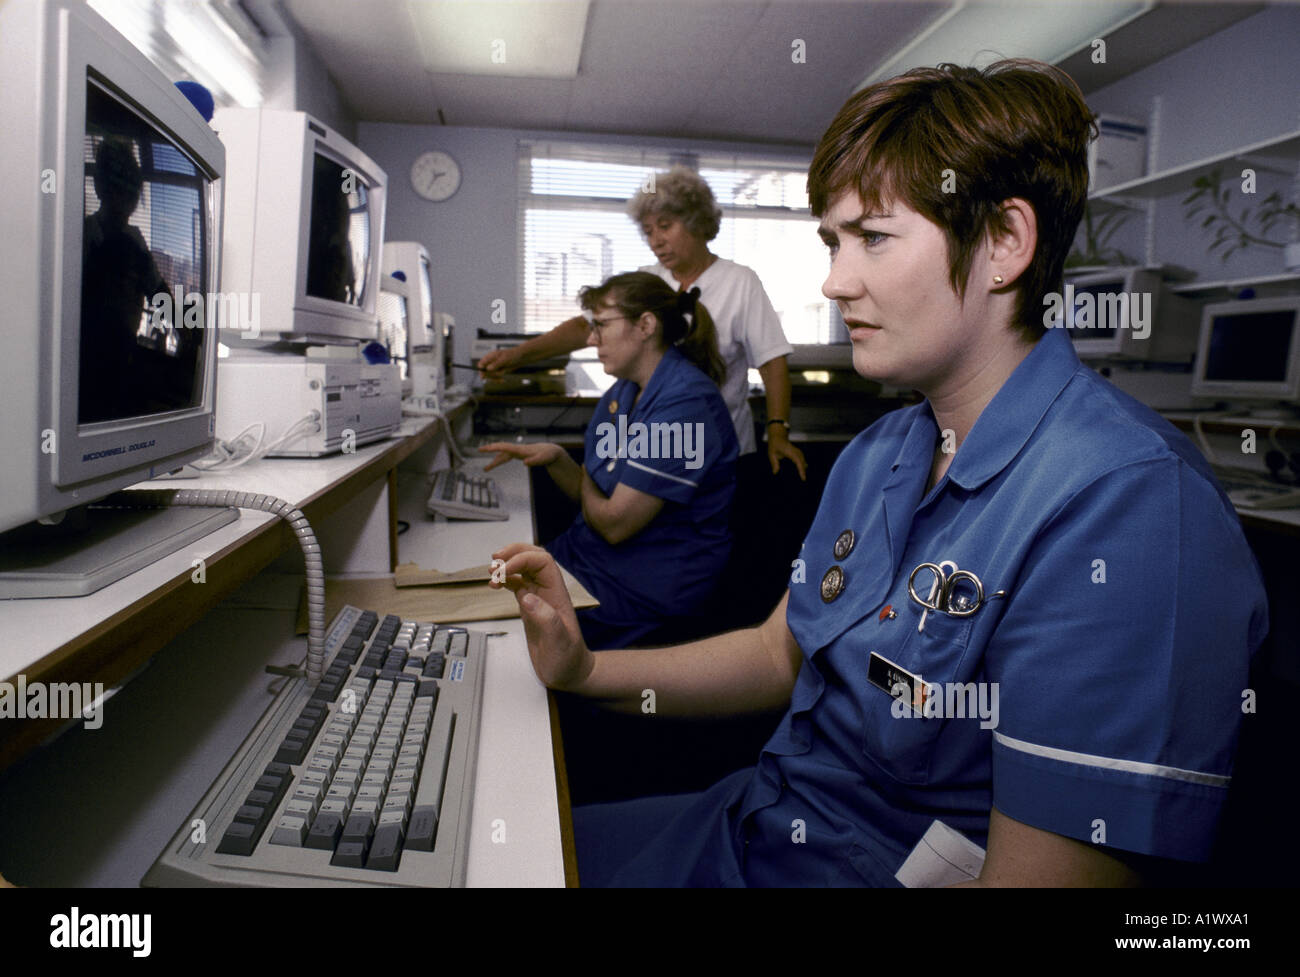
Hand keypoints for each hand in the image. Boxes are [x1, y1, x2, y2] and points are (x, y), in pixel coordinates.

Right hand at [477, 347, 520, 377]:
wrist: (521, 358)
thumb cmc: (512, 355)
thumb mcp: (504, 359)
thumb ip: (496, 364)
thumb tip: (488, 368)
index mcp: (490, 357)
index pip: (481, 364)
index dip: (481, 370)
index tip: (483, 376)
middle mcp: (490, 362)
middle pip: (484, 372)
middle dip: (490, 375)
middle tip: (497, 376)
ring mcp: (494, 368)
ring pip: (489, 376)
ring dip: (495, 378)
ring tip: (502, 376)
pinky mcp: (498, 372)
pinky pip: (495, 378)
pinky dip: (498, 380)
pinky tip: (502, 381)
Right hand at [479, 441, 564, 471]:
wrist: (551, 451)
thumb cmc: (548, 455)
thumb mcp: (543, 459)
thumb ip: (535, 461)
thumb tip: (525, 463)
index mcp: (521, 450)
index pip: (506, 447)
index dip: (496, 447)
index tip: (487, 448)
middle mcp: (517, 449)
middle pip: (501, 448)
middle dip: (490, 449)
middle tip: (479, 450)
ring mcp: (517, 452)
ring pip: (502, 455)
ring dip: (493, 461)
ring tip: (485, 469)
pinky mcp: (518, 455)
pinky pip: (505, 457)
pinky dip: (499, 460)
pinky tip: (494, 464)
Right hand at [489, 543, 592, 690]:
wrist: (568, 673)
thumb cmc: (566, 660)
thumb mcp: (559, 643)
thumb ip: (547, 620)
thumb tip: (527, 596)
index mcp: (557, 594)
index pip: (542, 562)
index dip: (522, 558)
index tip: (504, 570)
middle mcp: (548, 592)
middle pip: (534, 558)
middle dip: (514, 553)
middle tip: (494, 560)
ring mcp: (538, 598)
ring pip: (524, 569)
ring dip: (507, 564)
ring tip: (490, 572)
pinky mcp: (529, 607)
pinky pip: (517, 584)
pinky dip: (504, 580)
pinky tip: (495, 584)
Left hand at [767, 428, 806, 479]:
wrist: (778, 436)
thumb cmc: (774, 445)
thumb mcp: (771, 454)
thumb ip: (774, 463)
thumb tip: (775, 472)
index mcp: (789, 452)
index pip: (798, 461)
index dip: (801, 469)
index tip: (803, 476)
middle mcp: (795, 451)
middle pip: (802, 462)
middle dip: (803, 470)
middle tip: (803, 479)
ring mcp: (797, 450)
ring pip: (803, 459)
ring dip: (803, 467)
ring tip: (803, 475)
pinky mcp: (797, 451)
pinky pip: (802, 458)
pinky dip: (803, 463)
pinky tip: (803, 468)